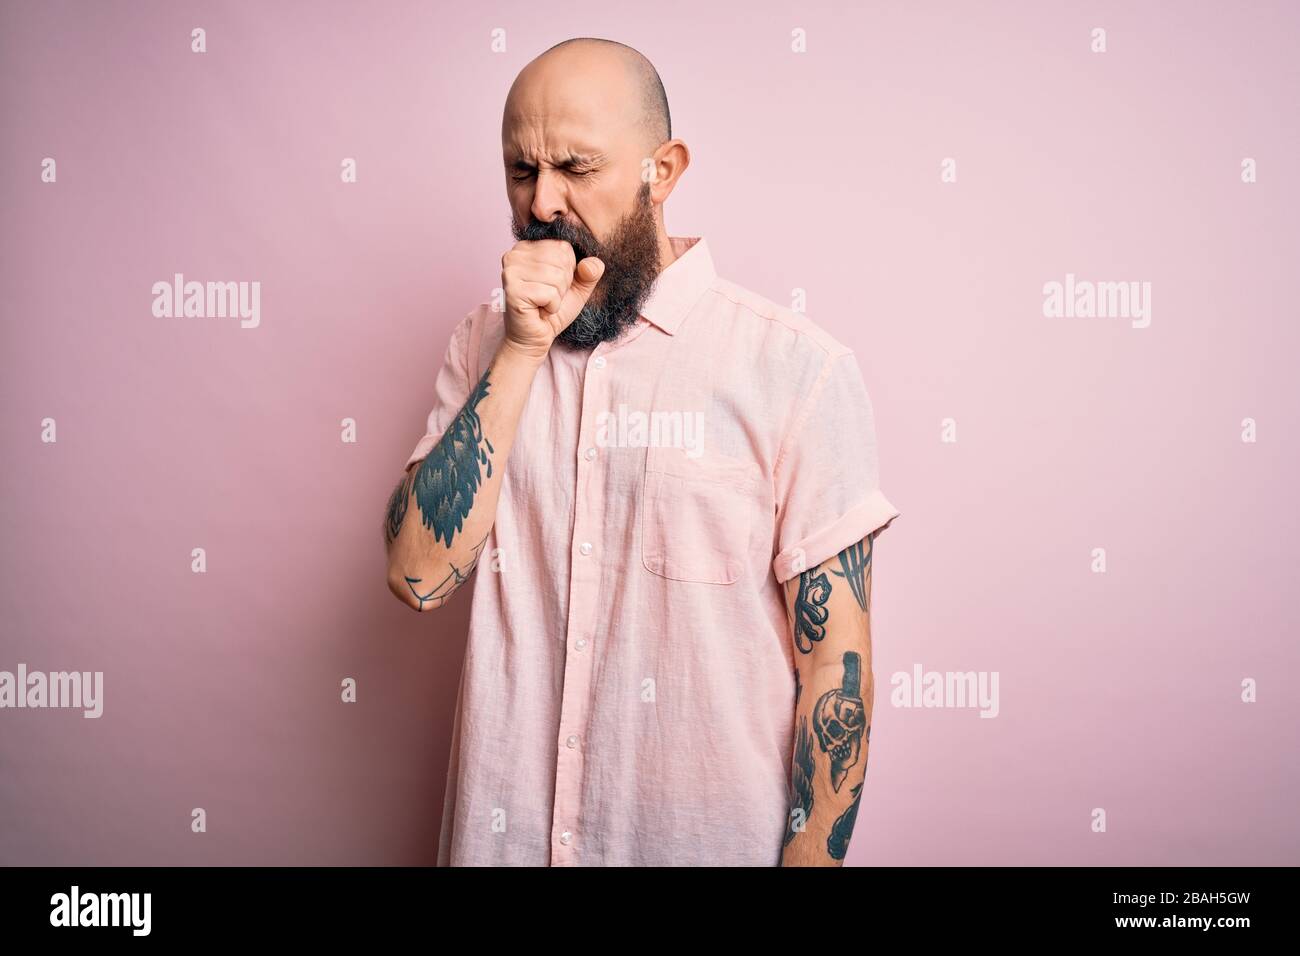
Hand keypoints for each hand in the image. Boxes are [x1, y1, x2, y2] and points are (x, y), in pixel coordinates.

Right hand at [500, 240, 603, 358]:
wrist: (535, 338)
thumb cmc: (552, 308)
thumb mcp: (578, 286)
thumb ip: (591, 271)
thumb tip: (593, 265)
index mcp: (528, 246)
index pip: (563, 246)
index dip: (568, 269)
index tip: (553, 283)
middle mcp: (515, 253)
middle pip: (561, 259)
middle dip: (563, 283)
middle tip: (547, 296)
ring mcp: (511, 270)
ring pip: (557, 276)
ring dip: (557, 296)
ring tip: (543, 302)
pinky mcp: (513, 289)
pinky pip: (550, 293)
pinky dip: (552, 306)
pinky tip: (539, 310)